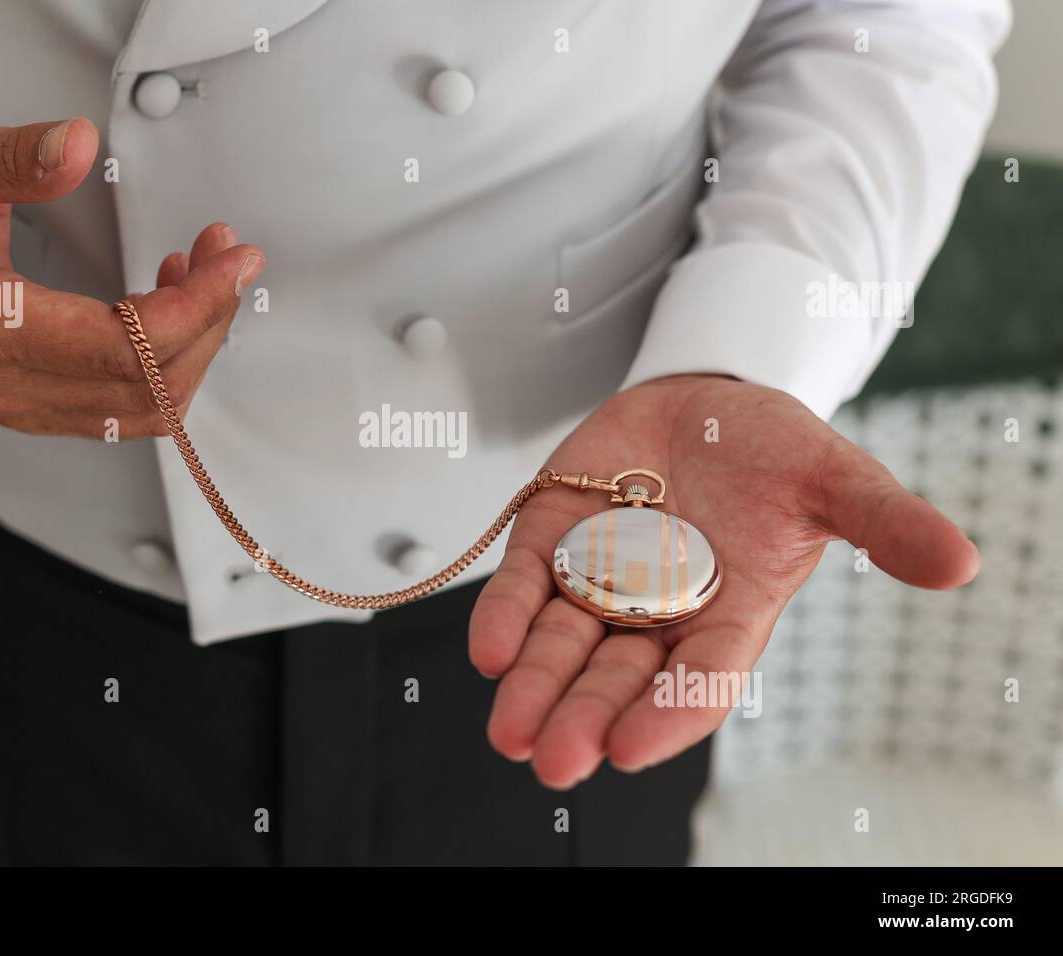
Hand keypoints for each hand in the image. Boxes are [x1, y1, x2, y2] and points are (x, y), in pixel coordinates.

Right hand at [0, 118, 263, 436]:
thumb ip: (15, 159)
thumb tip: (77, 147)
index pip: (124, 349)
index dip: (197, 309)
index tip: (232, 263)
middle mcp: (10, 383)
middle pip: (150, 388)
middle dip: (208, 322)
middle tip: (226, 259)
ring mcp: (24, 402)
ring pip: (145, 410)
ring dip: (193, 348)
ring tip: (202, 276)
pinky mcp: (36, 403)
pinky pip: (123, 408)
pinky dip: (164, 365)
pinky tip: (166, 306)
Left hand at [469, 374, 977, 787]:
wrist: (703, 399)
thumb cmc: (772, 450)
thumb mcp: (831, 478)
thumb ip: (882, 521)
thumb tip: (960, 562)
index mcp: (728, 615)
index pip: (697, 681)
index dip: (667, 716)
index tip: (630, 749)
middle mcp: (658, 613)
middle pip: (618, 678)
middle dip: (586, 718)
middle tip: (556, 760)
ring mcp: (601, 578)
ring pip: (563, 645)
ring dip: (535, 687)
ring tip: (510, 731)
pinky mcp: (555, 538)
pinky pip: (526, 585)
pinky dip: (508, 616)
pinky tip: (489, 651)